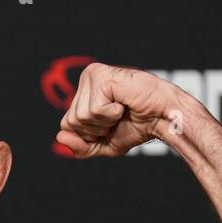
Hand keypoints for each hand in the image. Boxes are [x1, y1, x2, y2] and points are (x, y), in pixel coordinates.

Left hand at [55, 62, 176, 158]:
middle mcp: (86, 80)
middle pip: (70, 122)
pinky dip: (111, 114)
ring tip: (121, 109)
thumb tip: (59, 137)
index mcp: (84, 92)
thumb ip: (80, 147)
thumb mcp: (103, 144)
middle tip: (117, 117)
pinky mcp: (101, 76)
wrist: (163, 117)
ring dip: (104, 122)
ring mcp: (92, 75)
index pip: (66, 125)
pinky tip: (123, 102)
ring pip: (80, 116)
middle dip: (95, 129)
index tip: (110, 124)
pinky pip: (93, 110)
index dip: (88, 135)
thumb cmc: (137, 126)